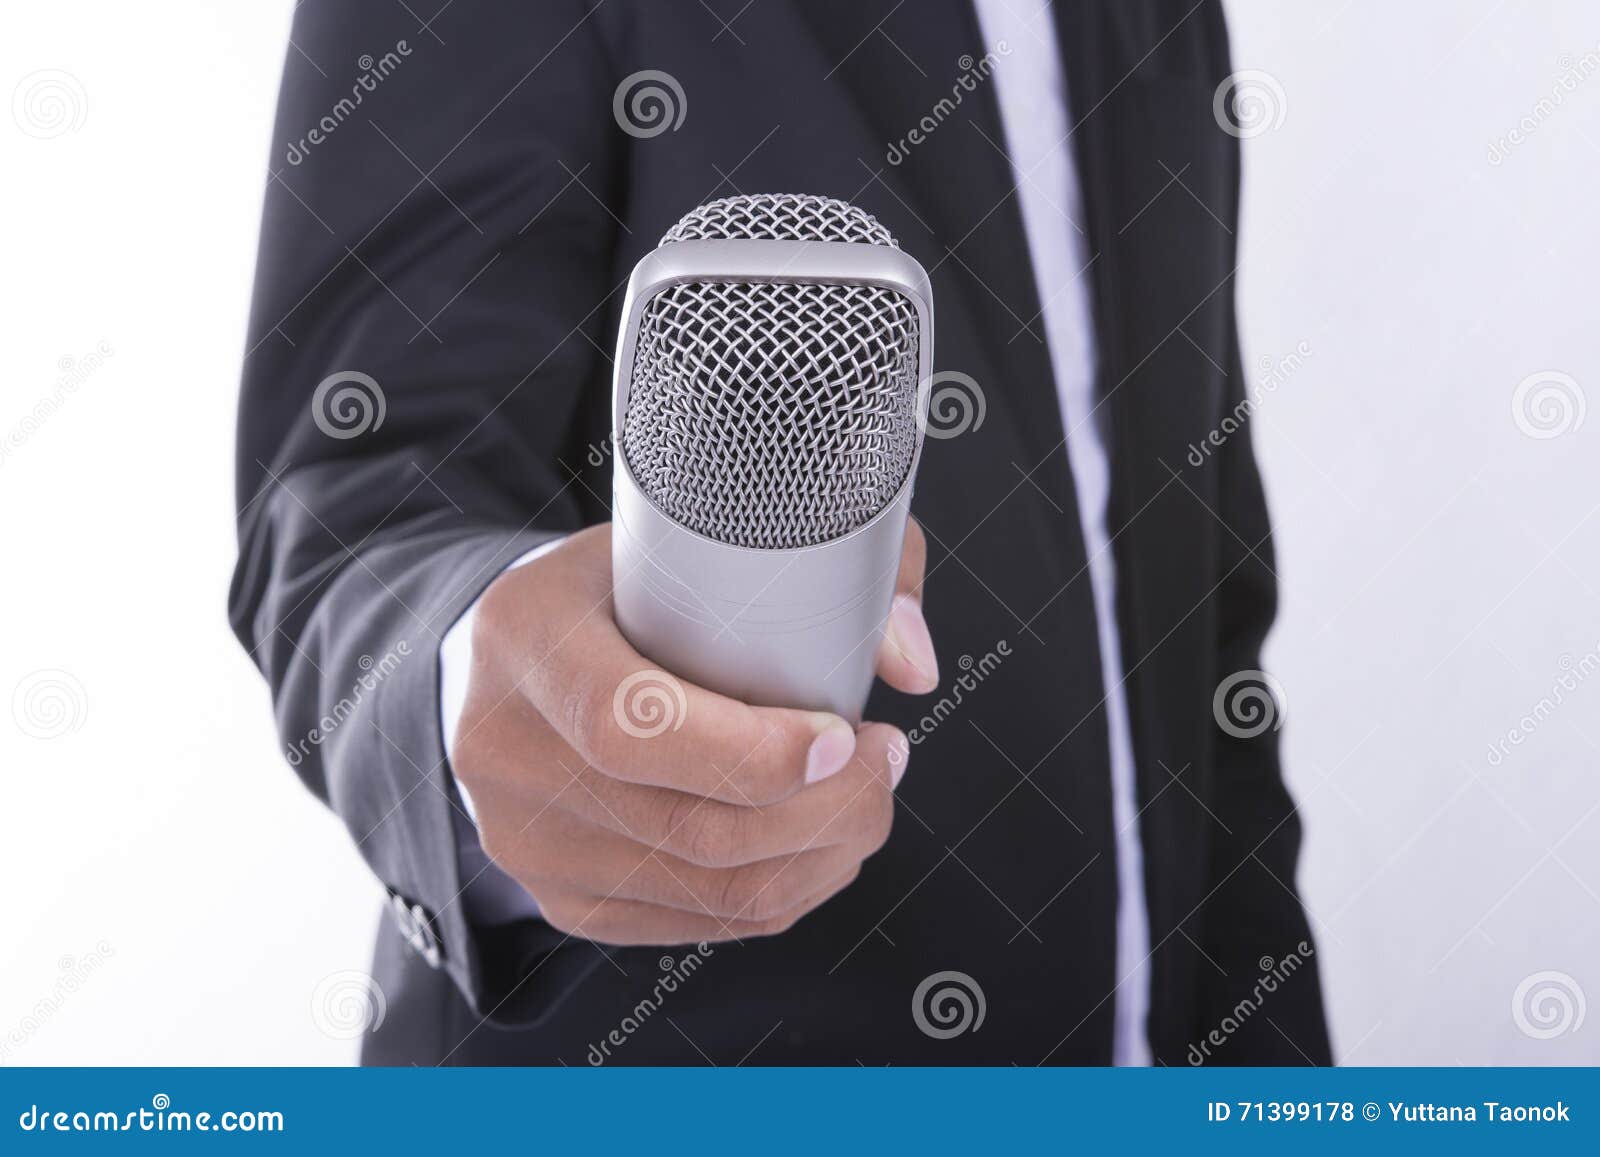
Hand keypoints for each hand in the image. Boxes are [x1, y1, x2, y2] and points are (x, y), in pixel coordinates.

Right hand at [452, 519, 935, 945]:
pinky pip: (695, 924)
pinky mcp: (561, 897)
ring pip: (705, 889)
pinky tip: (821, 844)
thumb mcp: (704, 537)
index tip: (844, 735)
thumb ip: (829, 566)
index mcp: (527, 636)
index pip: (629, 724)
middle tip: (886, 762)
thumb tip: (911, 663)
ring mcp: (526, 839)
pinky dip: (782, 894)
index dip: (752, 751)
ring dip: (819, 857)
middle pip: (686, 826)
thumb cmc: (633, 587)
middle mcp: (505, 748)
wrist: (526, 654)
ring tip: (867, 799)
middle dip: (823, 810)